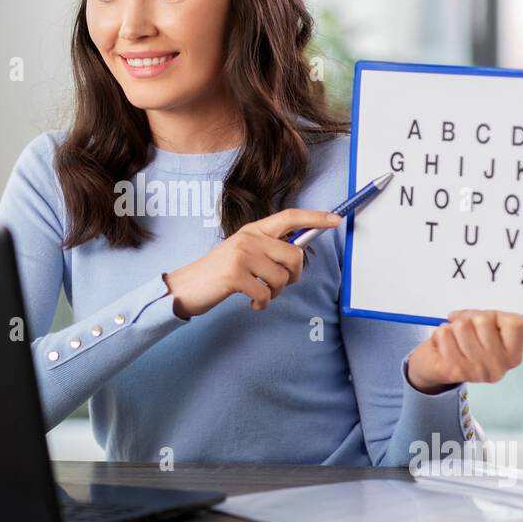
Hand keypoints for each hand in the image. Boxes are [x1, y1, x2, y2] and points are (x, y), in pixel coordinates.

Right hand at [163, 208, 341, 317]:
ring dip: (276, 294)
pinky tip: (251, 303)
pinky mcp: (235, 275)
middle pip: (294, 254)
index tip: (336, 220)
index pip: (290, 217)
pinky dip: (262, 304)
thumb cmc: (219, 274)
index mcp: (254, 230)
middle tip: (280, 285)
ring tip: (260, 294)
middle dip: (294, 275)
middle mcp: (249, 238)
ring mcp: (241, 255)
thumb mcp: (244, 253)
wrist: (186, 287)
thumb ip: (268, 249)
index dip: (315, 218)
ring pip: (282, 278)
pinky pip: (266, 294)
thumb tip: (299, 254)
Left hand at [406, 309, 522, 393]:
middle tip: (465, 329)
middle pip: (484, 320)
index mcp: (512, 355)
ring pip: (462, 326)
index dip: (496, 315)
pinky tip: (444, 344)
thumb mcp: (487, 330)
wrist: (438, 367)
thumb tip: (468, 314)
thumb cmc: (466, 343)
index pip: (515, 323)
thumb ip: (490, 318)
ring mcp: (476, 370)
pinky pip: (444, 334)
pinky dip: (440, 334)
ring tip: (454, 336)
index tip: (487, 321)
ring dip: (453, 327)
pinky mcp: (453, 370)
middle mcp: (498, 366)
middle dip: (470, 318)